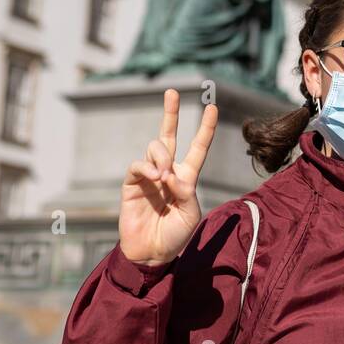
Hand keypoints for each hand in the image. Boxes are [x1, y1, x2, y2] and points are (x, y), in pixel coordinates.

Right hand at [118, 89, 218, 264]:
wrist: (152, 252)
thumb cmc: (175, 236)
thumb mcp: (190, 214)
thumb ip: (186, 192)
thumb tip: (171, 174)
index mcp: (187, 178)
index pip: (197, 148)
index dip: (205, 129)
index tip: (212, 107)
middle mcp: (168, 172)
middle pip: (169, 136)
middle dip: (171, 113)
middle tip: (172, 91)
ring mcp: (149, 176)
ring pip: (155, 148)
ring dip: (162, 156)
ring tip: (164, 176)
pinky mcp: (132, 184)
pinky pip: (138, 165)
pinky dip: (147, 167)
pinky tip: (154, 178)